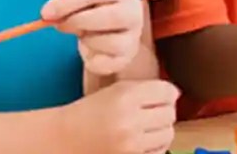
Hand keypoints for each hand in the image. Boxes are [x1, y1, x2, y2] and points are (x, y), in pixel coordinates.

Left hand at [43, 0, 145, 76]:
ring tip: (84, 36)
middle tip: (61, 25)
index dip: (69, 2)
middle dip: (79, 21)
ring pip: (108, 42)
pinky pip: (104, 63)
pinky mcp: (126, 57)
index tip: (46, 13)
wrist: (113, 29)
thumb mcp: (82, 0)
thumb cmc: (94, 9)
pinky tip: (91, 51)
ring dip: (87, 41)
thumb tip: (48, 15)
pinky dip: (91, 60)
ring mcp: (133, 36)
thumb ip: (67, 4)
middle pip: (111, 16)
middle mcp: (133, 11)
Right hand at [59, 79, 178, 153]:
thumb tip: (174, 95)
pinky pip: (158, 152)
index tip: (162, 96)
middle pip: (170, 113)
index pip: (168, 92)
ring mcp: (131, 145)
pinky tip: (141, 142)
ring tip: (146, 128)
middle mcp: (130, 121)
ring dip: (160, 130)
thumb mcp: (114, 91)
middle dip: (164, 111)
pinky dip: (154, 147)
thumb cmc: (88, 113)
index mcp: (125, 97)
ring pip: (168, 134)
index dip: (167, 93)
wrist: (62, 139)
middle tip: (151, 113)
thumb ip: (146, 89)